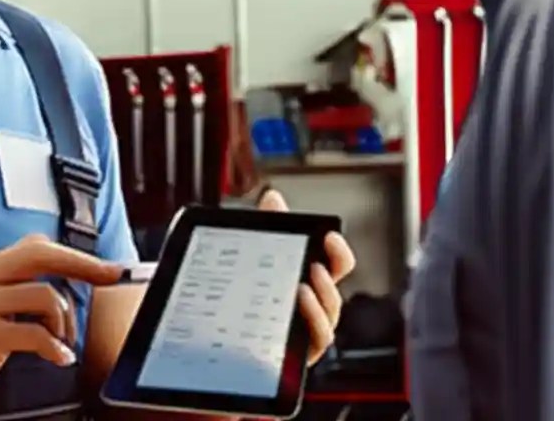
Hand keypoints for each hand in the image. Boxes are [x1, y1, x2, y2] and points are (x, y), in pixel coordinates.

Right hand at [0, 233, 124, 419]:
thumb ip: (14, 292)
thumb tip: (59, 282)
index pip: (37, 246)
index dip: (75, 255)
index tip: (106, 267)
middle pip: (44, 255)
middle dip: (85, 265)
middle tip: (112, 278)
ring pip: (47, 296)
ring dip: (64, 324)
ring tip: (59, 343)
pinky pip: (37, 334)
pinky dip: (56, 348)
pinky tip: (58, 358)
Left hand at [256, 189, 356, 365]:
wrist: (216, 334)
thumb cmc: (243, 296)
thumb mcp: (252, 257)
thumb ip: (267, 229)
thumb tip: (272, 197)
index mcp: (307, 282)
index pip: (335, 266)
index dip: (338, 252)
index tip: (329, 236)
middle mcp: (312, 309)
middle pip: (335, 296)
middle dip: (330, 280)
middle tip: (316, 266)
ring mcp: (305, 333)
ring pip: (328, 322)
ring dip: (321, 305)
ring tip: (302, 288)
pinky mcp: (295, 356)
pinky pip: (314, 345)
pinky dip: (313, 329)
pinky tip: (297, 316)